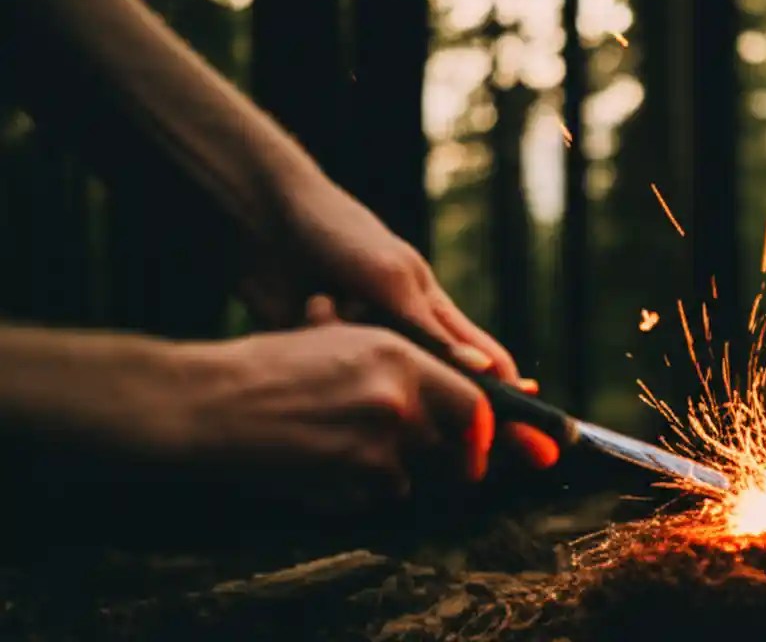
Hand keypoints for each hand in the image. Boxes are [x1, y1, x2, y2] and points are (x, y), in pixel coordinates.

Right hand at [176, 322, 495, 513]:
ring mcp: (379, 441)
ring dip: (388, 473)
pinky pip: (375, 496)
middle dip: (439, 458)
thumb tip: (453, 381)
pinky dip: (357, 492)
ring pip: (410, 475)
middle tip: (403, 456)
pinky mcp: (353, 479)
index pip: (474, 401)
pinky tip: (319, 469)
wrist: (212, 403)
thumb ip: (399, 362)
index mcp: (400, 355)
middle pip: (451, 445)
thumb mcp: (341, 341)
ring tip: (339, 449)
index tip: (478, 446)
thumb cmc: (269, 367)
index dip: (481, 432)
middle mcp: (400, 396)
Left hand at [239, 180, 557, 470]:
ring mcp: (367, 352)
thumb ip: (431, 328)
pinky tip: (327, 397)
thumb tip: (485, 371)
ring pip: (388, 396)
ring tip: (383, 417)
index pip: (486, 364)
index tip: (532, 441)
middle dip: (453, 424)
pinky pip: (338, 391)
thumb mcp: (391, 280)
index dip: (510, 399)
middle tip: (469, 468)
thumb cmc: (342, 236)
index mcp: (434, 313)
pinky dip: (331, 393)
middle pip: (442, 391)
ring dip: (379, 401)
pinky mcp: (326, 362)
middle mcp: (407, 337)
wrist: (267, 222)